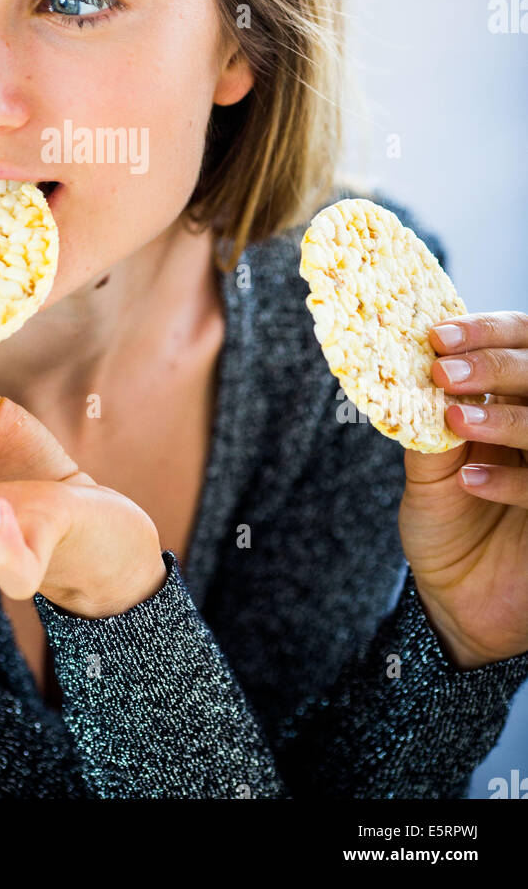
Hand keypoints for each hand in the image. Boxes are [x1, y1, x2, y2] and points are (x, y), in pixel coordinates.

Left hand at [397, 311, 527, 668]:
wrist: (458, 596)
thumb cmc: (447, 522)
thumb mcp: (430, 467)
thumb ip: (429, 420)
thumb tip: (414, 366)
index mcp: (516, 401)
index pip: (521, 344)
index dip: (488, 333)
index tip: (439, 337)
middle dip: (495, 366)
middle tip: (445, 373)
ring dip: (505, 418)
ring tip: (458, 421)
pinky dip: (511, 480)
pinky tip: (470, 480)